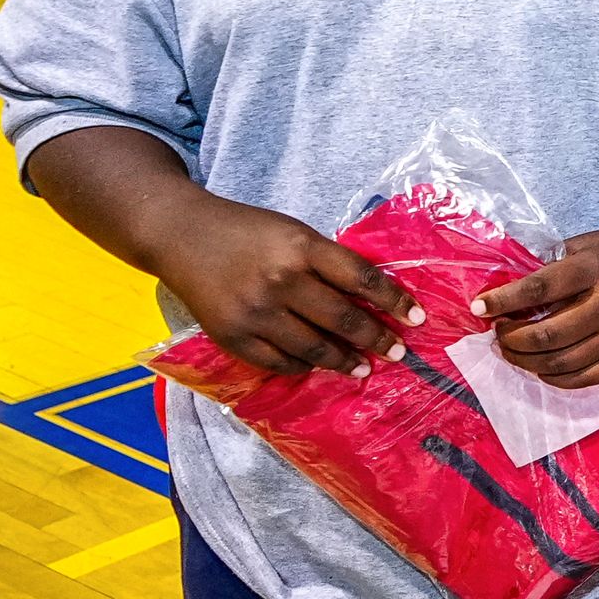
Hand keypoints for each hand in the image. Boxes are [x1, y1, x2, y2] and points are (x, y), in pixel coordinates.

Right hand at [155, 193, 424, 377]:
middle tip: (397, 352)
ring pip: (314, 348)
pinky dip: (303, 367)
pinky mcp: (233, 336)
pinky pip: (279, 362)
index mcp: (301, 247)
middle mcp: (280, 280)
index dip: (394, 301)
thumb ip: (327, 261)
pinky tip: (317, 366)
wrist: (180, 235)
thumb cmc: (246, 231)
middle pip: (342, 319)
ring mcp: (255, 312)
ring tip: (363, 366)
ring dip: (344, 361)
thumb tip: (371, 298)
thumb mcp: (293, 232)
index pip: (361, 278)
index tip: (417, 318)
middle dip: (377, 339)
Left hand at [473, 212, 598, 386]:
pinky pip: (584, 379)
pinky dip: (554, 377)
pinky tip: (539, 366)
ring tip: (511, 350)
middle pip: (548, 334)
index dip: (503, 301)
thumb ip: (547, 267)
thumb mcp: (581, 245)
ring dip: (526, 360)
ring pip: (562, 362)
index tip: (478, 307)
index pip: (539, 289)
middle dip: (512, 338)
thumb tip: (503, 294)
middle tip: (497, 333)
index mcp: (594, 269)